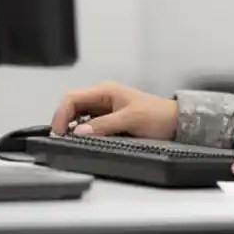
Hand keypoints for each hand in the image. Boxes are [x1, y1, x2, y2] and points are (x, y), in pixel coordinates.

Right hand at [50, 82, 177, 139]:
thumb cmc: (157, 116)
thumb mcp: (131, 119)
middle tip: (61, 140)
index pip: (72, 98)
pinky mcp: (108, 119)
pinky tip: (82, 140)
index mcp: (105, 91)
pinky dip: (81, 131)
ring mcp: (104, 108)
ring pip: (78, 115)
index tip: (58, 133)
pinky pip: (88, 124)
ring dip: (71, 127)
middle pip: (71, 106)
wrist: (175, 122)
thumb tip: (78, 131)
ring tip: (69, 142)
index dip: (60, 114)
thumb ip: (105, 125)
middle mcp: (101, 97)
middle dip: (63, 121)